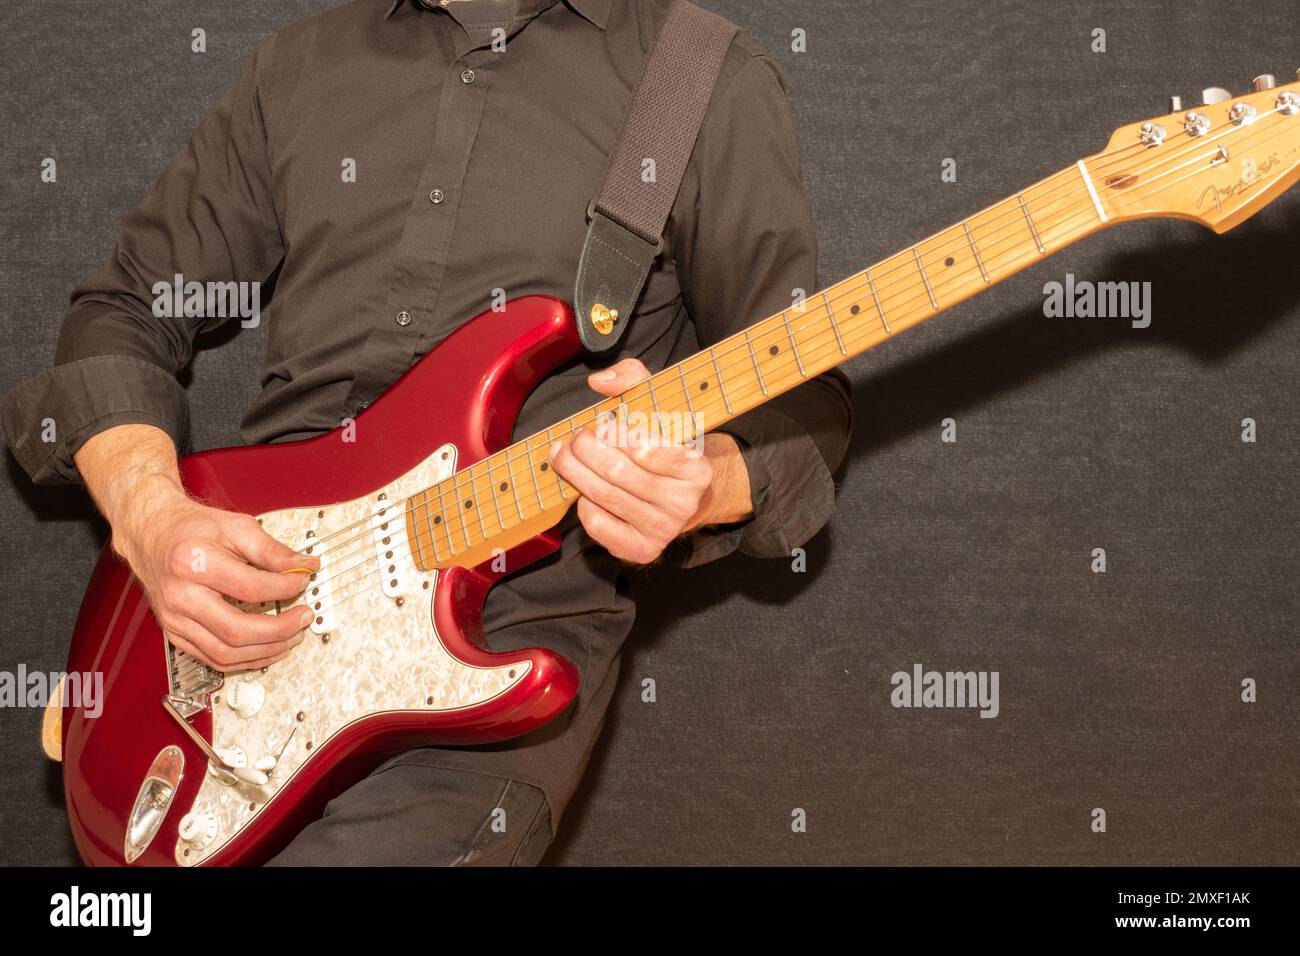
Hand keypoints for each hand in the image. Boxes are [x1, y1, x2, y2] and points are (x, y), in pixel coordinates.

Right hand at [113, 480, 319, 671]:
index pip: (250, 587)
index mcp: (193, 564)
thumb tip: (304, 566)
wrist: (152, 535)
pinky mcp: (175, 634)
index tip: (302, 581)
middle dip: (279, 630)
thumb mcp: (236, 527)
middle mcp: (180, 596)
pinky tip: (267, 648)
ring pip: (225, 654)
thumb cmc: (190, 529)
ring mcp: (175, 619)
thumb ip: (272, 550)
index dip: (284, 588)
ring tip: (292, 636)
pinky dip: (245, 660)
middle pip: (236, 630)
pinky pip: (213, 659)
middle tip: (304, 618)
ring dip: (266, 651)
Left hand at [549, 358, 752, 564]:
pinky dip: (584, 505)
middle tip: (575, 438)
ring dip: (575, 472)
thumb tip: (600, 382)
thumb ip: (633, 380)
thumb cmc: (665, 448)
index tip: (602, 424)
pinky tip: (587, 491)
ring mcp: (662, 530)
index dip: (615, 434)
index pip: (644, 448)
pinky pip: (599, 525)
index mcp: (696, 469)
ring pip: (604, 497)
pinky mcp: (641, 550)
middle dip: (585, 450)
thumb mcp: (659, 405)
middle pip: (616, 472)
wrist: (687, 499)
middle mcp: (683, 503)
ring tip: (565, 455)